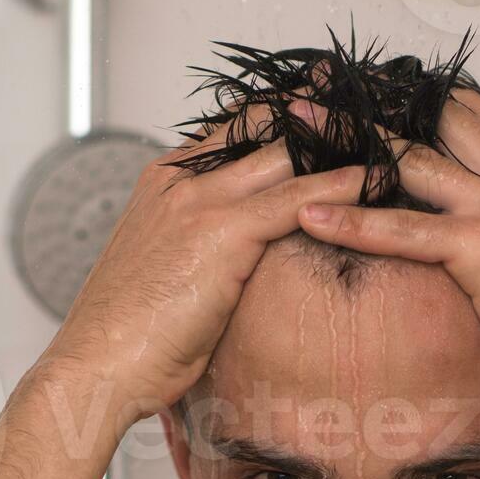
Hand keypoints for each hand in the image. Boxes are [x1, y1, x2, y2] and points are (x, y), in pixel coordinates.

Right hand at [48, 109, 368, 417]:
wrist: (98, 367)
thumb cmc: (128, 339)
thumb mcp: (164, 279)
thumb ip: (199, 253)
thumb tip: (233, 271)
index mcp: (162, 184)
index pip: (231, 131)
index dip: (278, 119)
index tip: (317, 111)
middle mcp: (180, 181)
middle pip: (261, 127)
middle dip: (315, 118)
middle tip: (362, 113)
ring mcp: (201, 201)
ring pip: (282, 153)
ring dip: (334, 145)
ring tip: (381, 143)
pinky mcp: (224, 233)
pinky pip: (295, 199)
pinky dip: (337, 188)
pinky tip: (371, 183)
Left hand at [293, 89, 479, 433]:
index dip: (428, 103)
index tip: (383, 100)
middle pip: (441, 121)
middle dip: (382, 108)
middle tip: (327, 102)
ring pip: (414, 164)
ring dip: (349, 148)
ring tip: (296, 139)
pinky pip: (404, 229)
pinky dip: (353, 220)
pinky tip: (311, 216)